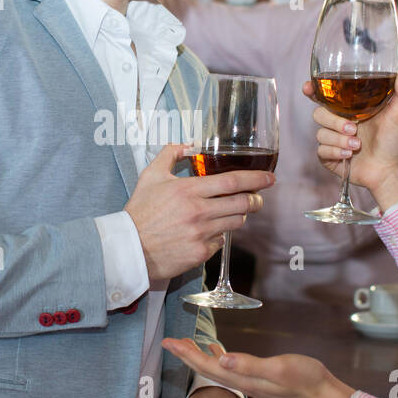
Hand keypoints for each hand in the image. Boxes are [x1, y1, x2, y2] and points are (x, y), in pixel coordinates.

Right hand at [125, 144, 273, 284]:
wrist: (128, 248)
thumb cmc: (139, 212)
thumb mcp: (150, 176)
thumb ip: (170, 154)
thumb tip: (189, 144)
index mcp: (189, 190)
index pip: (233, 181)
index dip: (256, 179)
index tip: (269, 178)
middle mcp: (199, 212)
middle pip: (242, 204)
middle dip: (255, 200)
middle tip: (257, 198)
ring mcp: (201, 234)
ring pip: (235, 223)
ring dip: (237, 216)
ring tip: (229, 213)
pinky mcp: (200, 253)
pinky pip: (220, 242)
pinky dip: (218, 236)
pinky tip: (207, 232)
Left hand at [163, 338, 356, 397]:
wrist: (324, 396)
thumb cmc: (306, 381)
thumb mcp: (279, 369)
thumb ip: (251, 365)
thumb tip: (222, 359)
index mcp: (244, 380)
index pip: (207, 366)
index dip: (186, 354)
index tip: (168, 342)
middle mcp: (243, 383)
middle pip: (207, 369)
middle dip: (186, 355)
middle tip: (169, 342)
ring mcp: (250, 382)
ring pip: (217, 369)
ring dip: (200, 357)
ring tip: (186, 345)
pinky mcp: (259, 379)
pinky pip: (231, 368)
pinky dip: (220, 359)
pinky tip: (218, 353)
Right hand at [305, 67, 397, 210]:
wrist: (390, 169)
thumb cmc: (394, 141)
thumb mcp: (397, 114)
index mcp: (348, 110)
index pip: (324, 97)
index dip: (312, 91)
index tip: (308, 88)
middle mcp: (337, 123)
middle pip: (318, 113)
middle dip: (334, 122)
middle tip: (353, 128)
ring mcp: (332, 140)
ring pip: (320, 134)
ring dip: (339, 140)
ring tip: (357, 145)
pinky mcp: (329, 157)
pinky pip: (321, 151)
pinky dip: (335, 152)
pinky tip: (349, 155)